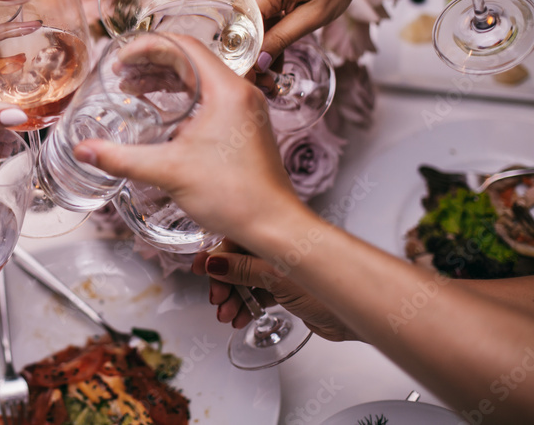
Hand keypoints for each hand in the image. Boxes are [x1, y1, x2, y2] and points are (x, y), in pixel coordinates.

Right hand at [72, 34, 297, 239]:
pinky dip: (182, 97)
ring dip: (165, 79)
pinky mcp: (244, 125)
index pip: (183, 46)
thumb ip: (121, 158)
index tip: (121, 59)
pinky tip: (161, 111)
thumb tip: (84, 151)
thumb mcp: (168, 171)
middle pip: (190, 59)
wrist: (274, 224)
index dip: (147, 47)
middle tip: (121, 74)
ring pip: (199, 78)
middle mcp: (240, 91)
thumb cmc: (234, 195)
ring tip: (133, 89)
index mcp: (226, 90)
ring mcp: (245, 108)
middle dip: (151, 63)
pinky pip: (209, 97)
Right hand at [193, 241, 357, 341]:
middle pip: (238, 263)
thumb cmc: (326, 286)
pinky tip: (241, 318)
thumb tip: (213, 262)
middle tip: (216, 300)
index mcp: (274, 237)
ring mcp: (283, 271)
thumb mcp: (275, 276)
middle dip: (223, 283)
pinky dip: (248, 306)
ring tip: (227, 315)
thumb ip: (242, 269)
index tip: (199, 269)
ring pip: (248, 281)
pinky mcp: (289, 291)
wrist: (355, 311)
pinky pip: (259, 295)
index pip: (235, 240)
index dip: (215, 256)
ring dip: (234, 298)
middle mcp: (278, 251)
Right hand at [244, 0, 370, 66]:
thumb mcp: (312, 17)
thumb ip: (282, 39)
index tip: (256, 77)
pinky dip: (268, 32)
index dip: (246, 54)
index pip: (241, 28)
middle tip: (267, 80)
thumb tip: (259, 63)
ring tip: (274, 72)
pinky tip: (277, 52)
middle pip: (244, 25)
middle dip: (253, 53)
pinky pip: (260, 13)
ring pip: (251, 22)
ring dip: (261, 44)